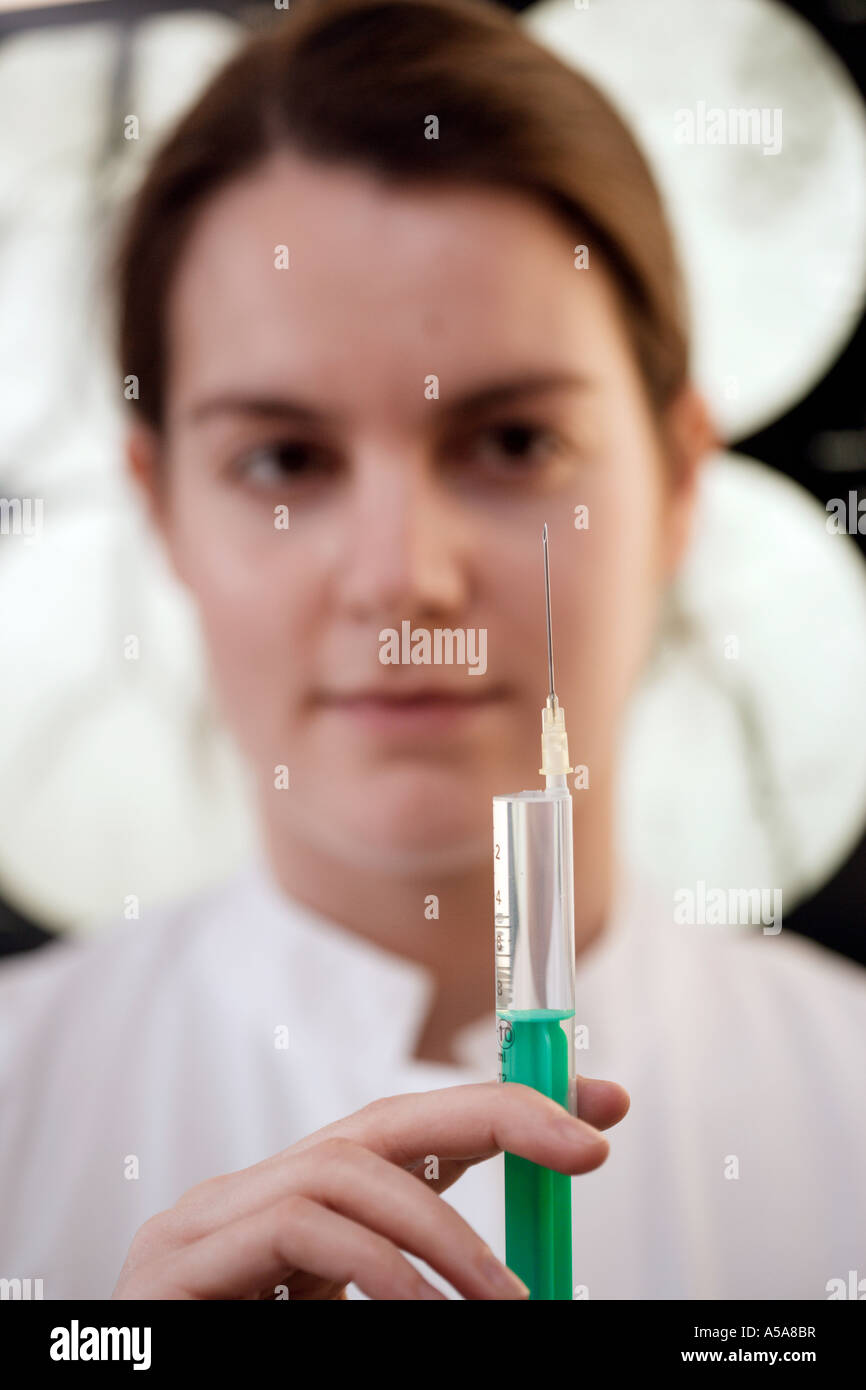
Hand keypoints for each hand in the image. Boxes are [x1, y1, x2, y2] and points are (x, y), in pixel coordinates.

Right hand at [111, 1075, 628, 1299]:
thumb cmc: (256, 1355)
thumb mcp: (363, 1321)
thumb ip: (419, 1290)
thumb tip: (524, 1290)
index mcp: (305, 1212)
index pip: (413, 1135)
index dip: (508, 1111)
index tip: (602, 1110)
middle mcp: (254, 1198)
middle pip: (382, 1122)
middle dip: (492, 1117)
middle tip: (582, 1145)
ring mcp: (208, 1224)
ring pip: (343, 1168)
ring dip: (441, 1228)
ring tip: (503, 1297)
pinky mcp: (178, 1264)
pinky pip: (297, 1228)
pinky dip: (377, 1266)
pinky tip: (420, 1310)